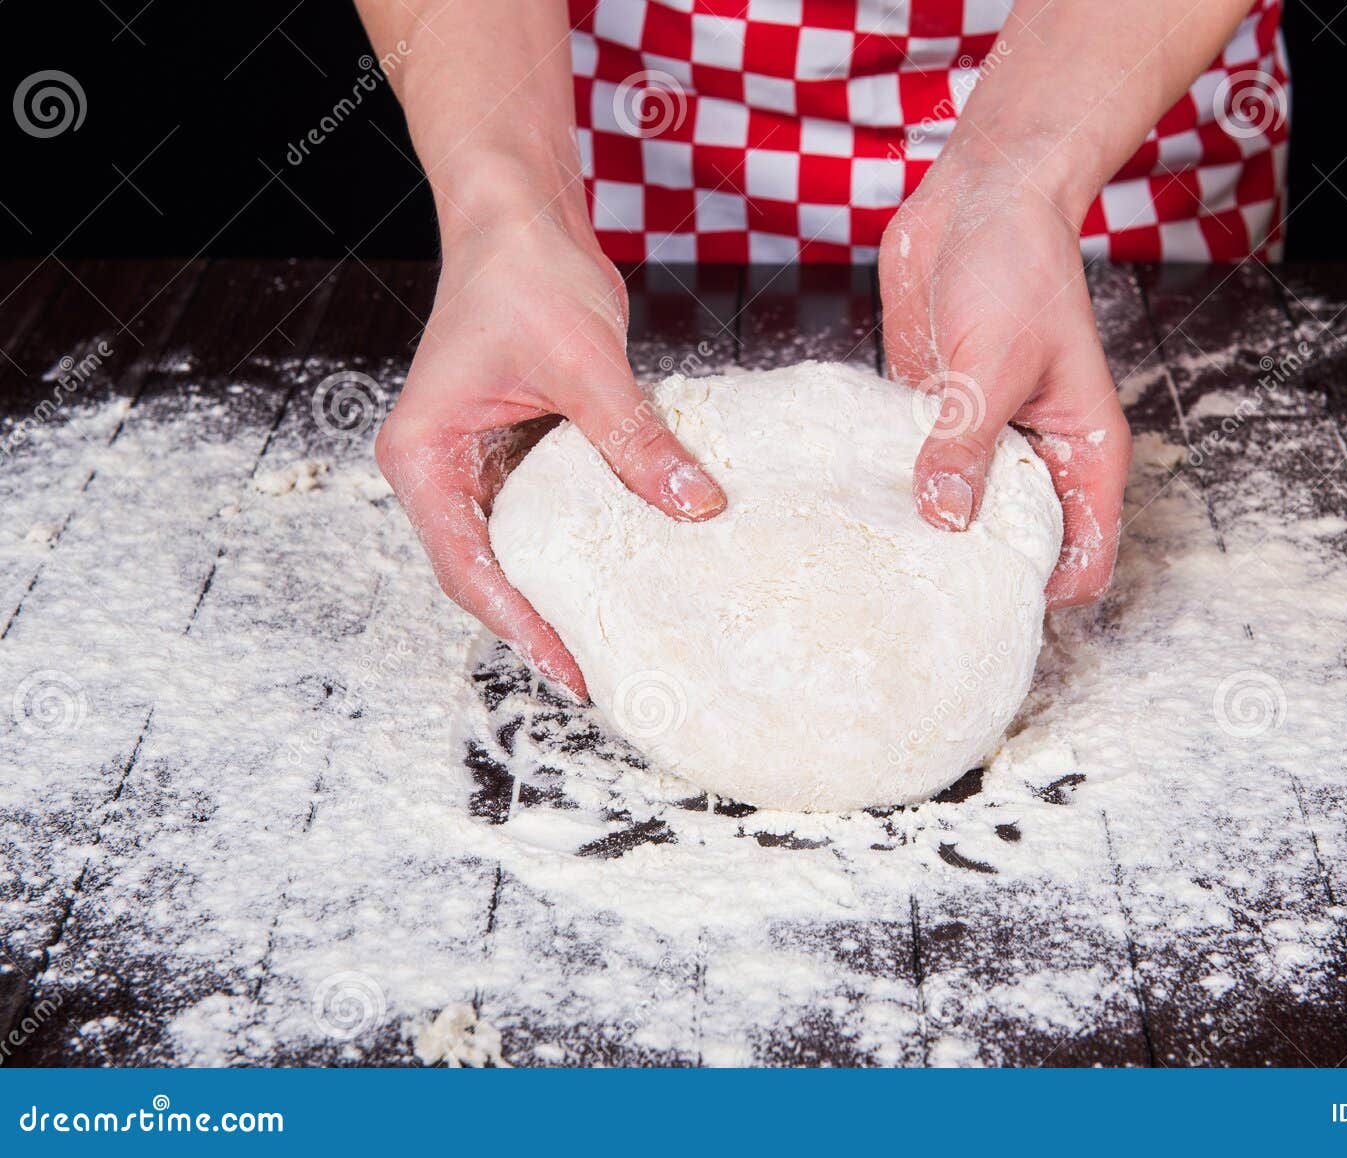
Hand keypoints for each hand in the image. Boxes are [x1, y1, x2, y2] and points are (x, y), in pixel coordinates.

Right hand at [375, 214, 725, 699]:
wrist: (521, 217)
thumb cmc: (524, 274)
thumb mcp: (584, 363)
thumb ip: (633, 439)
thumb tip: (695, 505)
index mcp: (425, 457)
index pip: (468, 567)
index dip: (519, 626)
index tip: (570, 669)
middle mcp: (441, 471)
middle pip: (488, 571)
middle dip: (541, 622)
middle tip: (604, 673)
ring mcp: (478, 464)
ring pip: (520, 548)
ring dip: (564, 588)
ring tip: (619, 639)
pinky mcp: (518, 451)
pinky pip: (550, 513)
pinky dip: (587, 541)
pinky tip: (631, 568)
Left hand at [880, 143, 1130, 606]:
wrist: (979, 199)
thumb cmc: (1016, 266)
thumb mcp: (993, 359)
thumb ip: (966, 441)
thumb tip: (945, 517)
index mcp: (1081, 450)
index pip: (1086, 554)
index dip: (1048, 591)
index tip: (989, 605)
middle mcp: (1036, 455)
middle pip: (1018, 547)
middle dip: (976, 573)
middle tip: (917, 598)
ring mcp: (985, 440)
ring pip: (962, 515)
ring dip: (926, 535)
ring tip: (875, 564)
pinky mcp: (937, 418)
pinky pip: (917, 474)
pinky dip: (892, 492)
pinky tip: (852, 511)